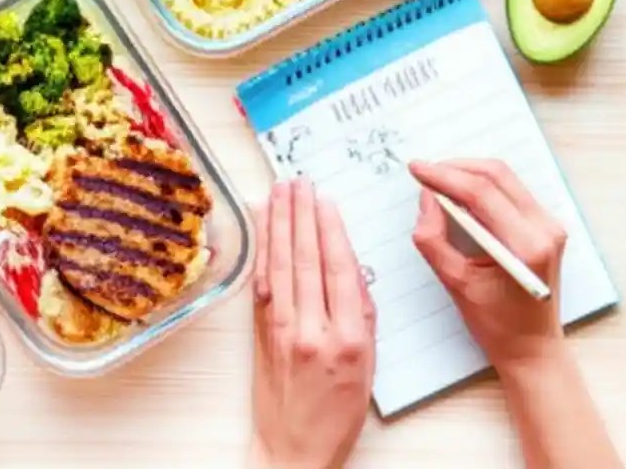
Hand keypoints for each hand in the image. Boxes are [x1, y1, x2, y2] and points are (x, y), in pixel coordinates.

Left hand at [250, 179, 375, 468]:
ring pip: (279, 266)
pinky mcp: (258, 333)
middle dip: (301, 216)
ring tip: (279, 191)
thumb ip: (361, 315)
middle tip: (300, 182)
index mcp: (345, 339)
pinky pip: (262, 283)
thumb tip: (350, 268)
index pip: (338, 272)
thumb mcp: (367, 364)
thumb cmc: (337, 411)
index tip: (326, 202)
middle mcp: (309, 331)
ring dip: (278, 223)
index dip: (331, 231)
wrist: (294, 448)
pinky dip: (262, 250)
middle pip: (305, 260)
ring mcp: (279, 331)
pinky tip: (262, 227)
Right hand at [409, 159, 566, 370]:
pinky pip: (511, 191)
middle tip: (423, 172)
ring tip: (437, 181)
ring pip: (505, 178)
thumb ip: (434, 239)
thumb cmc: (496, 324)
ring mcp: (550, 225)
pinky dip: (482, 185)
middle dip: (455, 168)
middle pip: (497, 175)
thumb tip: (426, 200)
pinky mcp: (546, 226)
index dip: (444, 176)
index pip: (481, 193)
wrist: (532, 346)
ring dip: (468, 173)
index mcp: (526, 245)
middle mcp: (545, 228)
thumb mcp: (455, 283)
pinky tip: (459, 193)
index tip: (417, 170)